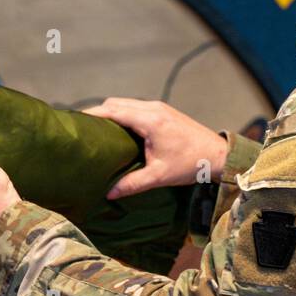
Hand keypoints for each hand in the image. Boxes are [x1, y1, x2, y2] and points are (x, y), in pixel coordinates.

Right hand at [81, 98, 227, 198]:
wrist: (219, 154)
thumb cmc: (191, 164)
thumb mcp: (159, 176)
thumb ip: (132, 184)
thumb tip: (108, 193)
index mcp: (149, 120)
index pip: (113, 110)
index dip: (92, 114)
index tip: (76, 122)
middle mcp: (152, 108)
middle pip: (116, 102)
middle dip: (97, 112)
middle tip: (83, 129)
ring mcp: (159, 107)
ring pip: (126, 103)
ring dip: (110, 112)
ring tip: (96, 130)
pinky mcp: (163, 111)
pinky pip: (135, 107)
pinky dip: (122, 113)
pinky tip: (117, 129)